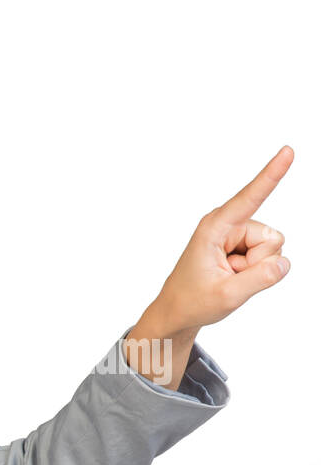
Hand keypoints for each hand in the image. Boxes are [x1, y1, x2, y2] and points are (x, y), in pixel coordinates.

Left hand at [149, 145, 292, 334]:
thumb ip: (260, 278)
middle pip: (271, 238)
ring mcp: (235, 235)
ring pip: (272, 248)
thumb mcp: (226, 295)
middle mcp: (226, 225)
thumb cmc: (192, 302)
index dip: (271, 174)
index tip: (287, 151)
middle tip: (230, 276)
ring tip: (228, 277)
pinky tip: (233, 276)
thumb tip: (284, 262)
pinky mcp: (241, 244)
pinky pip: (268, 256)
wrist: (177, 313)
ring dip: (256, 268)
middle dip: (259, 263)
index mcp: (214, 228)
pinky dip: (255, 271)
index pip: (249, 198)